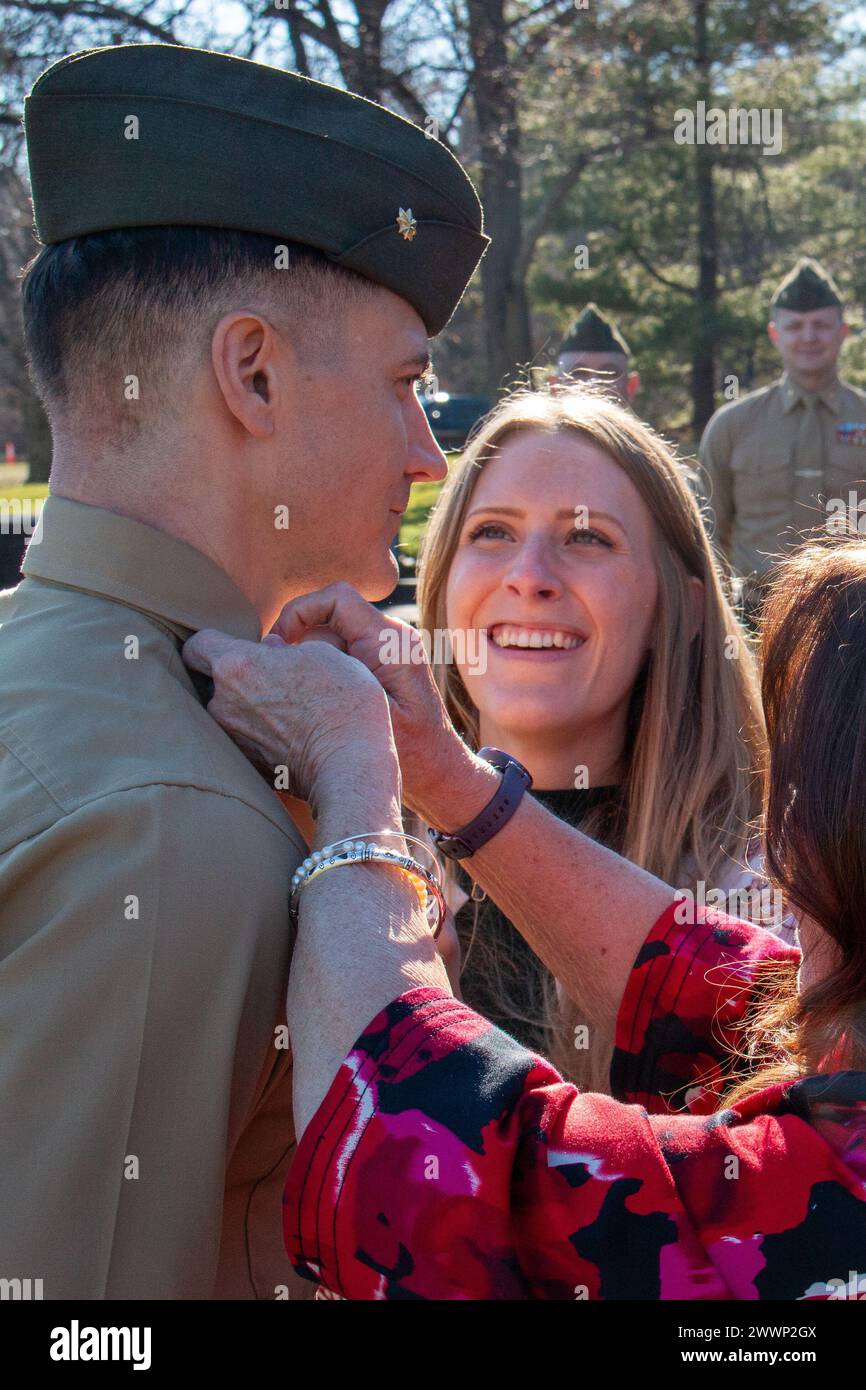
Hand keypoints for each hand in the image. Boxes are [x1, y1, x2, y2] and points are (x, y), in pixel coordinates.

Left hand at [182, 628, 394, 805]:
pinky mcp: (245, 765)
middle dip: (233, 679)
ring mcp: (230, 738)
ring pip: (227, 715)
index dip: (212, 643)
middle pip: (212, 683)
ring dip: (246, 709)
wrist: (350, 763)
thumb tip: (270, 647)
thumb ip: (283, 646)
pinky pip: (244, 742)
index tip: (233, 648)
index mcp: (236, 665)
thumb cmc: (341, 701)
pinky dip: (258, 737)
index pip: (197, 645)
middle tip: (267, 680)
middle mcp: (222, 703)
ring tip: (284, 712)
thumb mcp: (321, 653)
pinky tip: (288, 737)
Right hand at [269, 583, 494, 823]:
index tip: (277, 644)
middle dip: (302, 650)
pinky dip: (325, 676)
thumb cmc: (410, 755)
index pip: (337, 598)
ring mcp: (387, 652)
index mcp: (390, 642)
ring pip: (331, 642)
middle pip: (328, 622)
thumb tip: (274, 645)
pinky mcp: (381, 667)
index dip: (300, 611)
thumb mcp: (365, 716)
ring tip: (305, 705)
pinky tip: (318, 708)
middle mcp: (391, 638)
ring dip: (313, 668)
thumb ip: (324, 677)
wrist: (441, 775)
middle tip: (285, 686)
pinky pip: (342, 658)